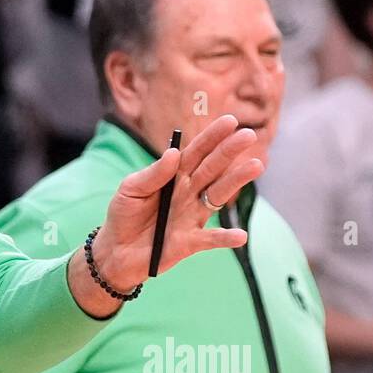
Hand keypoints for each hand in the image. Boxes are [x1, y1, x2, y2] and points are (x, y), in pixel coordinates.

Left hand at [75, 115, 263, 309]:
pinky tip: (240, 235)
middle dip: (229, 151)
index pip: (196, 152)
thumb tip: (173, 153)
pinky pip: (211, 239)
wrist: (116, 251)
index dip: (212, 137)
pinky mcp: (190, 242)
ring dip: (236, 181)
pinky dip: (225, 238)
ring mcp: (192, 216)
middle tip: (249, 135)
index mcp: (174, 176)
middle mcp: (188, 193)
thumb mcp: (130, 189)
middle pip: (212, 169)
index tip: (230, 121)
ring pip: (218, 196)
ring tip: (255, 166)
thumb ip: (152, 174)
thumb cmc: (124, 215)